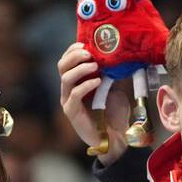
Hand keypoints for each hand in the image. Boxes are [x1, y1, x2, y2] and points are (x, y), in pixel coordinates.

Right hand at [57, 43, 131, 164]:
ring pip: (66, 78)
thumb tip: (118, 53)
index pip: (67, 60)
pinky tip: (98, 81)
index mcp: (76, 81)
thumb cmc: (115, 113)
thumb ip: (111, 72)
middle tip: (89, 52)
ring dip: (80, 69)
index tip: (87, 44)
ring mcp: (68, 101)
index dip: (74, 50)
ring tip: (95, 66)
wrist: (117, 137)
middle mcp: (69, 90)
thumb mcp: (115, 86)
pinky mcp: (72, 112)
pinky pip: (74, 95)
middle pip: (62, 66)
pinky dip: (86, 85)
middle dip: (74, 56)